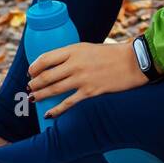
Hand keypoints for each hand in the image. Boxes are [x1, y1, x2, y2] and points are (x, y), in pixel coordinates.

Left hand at [26, 40, 147, 119]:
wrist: (133, 62)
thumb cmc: (111, 53)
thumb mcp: (88, 48)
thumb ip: (72, 55)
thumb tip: (56, 65)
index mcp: (73, 50)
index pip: (45, 58)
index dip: (34, 67)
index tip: (31, 72)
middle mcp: (75, 63)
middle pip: (47, 75)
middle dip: (35, 83)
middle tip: (30, 87)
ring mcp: (82, 79)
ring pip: (54, 89)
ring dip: (40, 95)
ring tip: (33, 98)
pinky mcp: (90, 92)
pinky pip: (68, 103)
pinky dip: (56, 110)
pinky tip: (49, 114)